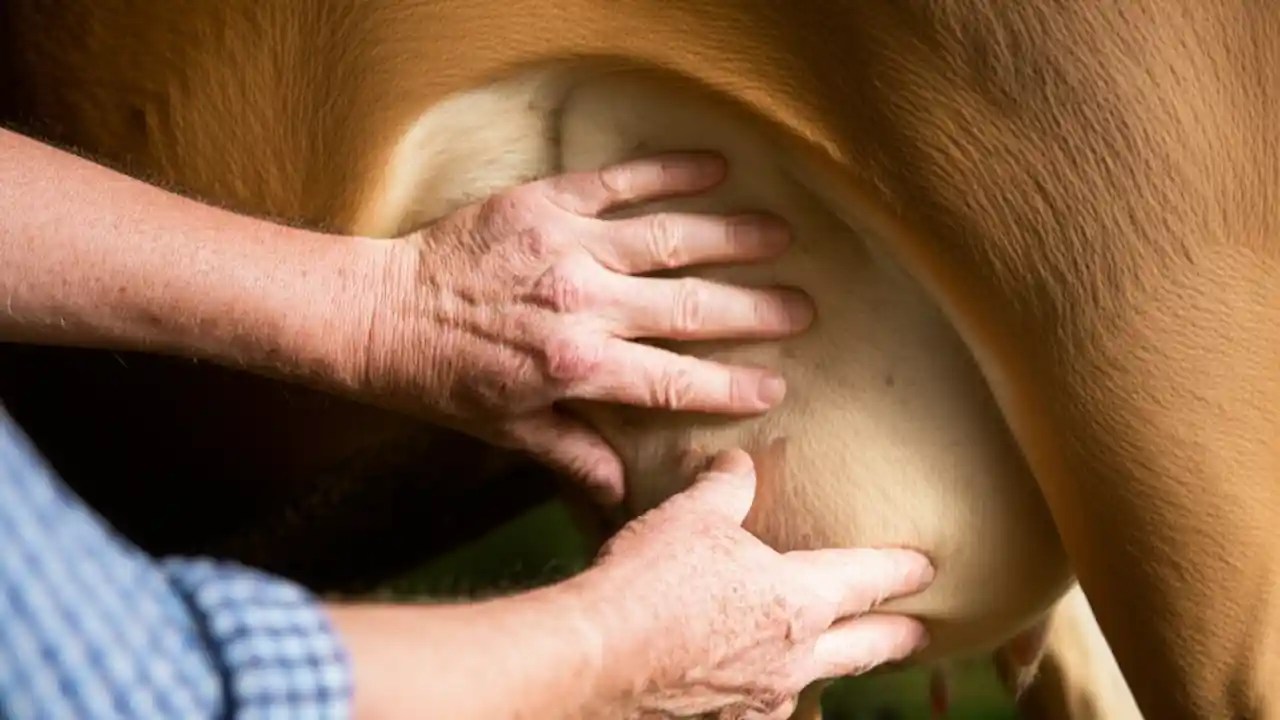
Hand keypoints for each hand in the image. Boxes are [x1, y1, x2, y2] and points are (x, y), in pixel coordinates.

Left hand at [358, 152, 813, 499]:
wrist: (376, 314)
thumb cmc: (444, 381)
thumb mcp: (509, 432)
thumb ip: (574, 457)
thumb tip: (626, 495)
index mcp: (577, 369)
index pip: (675, 381)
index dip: (731, 386)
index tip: (776, 385)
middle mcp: (581, 306)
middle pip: (690, 309)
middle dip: (755, 311)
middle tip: (803, 307)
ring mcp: (566, 247)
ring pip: (668, 240)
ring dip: (732, 237)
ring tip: (780, 234)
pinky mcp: (543, 202)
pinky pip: (619, 183)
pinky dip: (669, 172)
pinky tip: (716, 167)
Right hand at [579, 449, 933, 718]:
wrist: (602, 655)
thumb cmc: (654, 581)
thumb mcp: (694, 516)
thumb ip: (725, 488)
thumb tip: (737, 463)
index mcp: (798, 600)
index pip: (867, 580)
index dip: (900, 570)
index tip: (926, 568)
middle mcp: (792, 657)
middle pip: (862, 648)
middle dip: (894, 638)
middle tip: (919, 635)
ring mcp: (759, 697)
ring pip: (813, 682)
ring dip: (830, 669)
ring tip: (832, 661)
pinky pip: (760, 707)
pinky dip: (767, 692)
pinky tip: (754, 687)